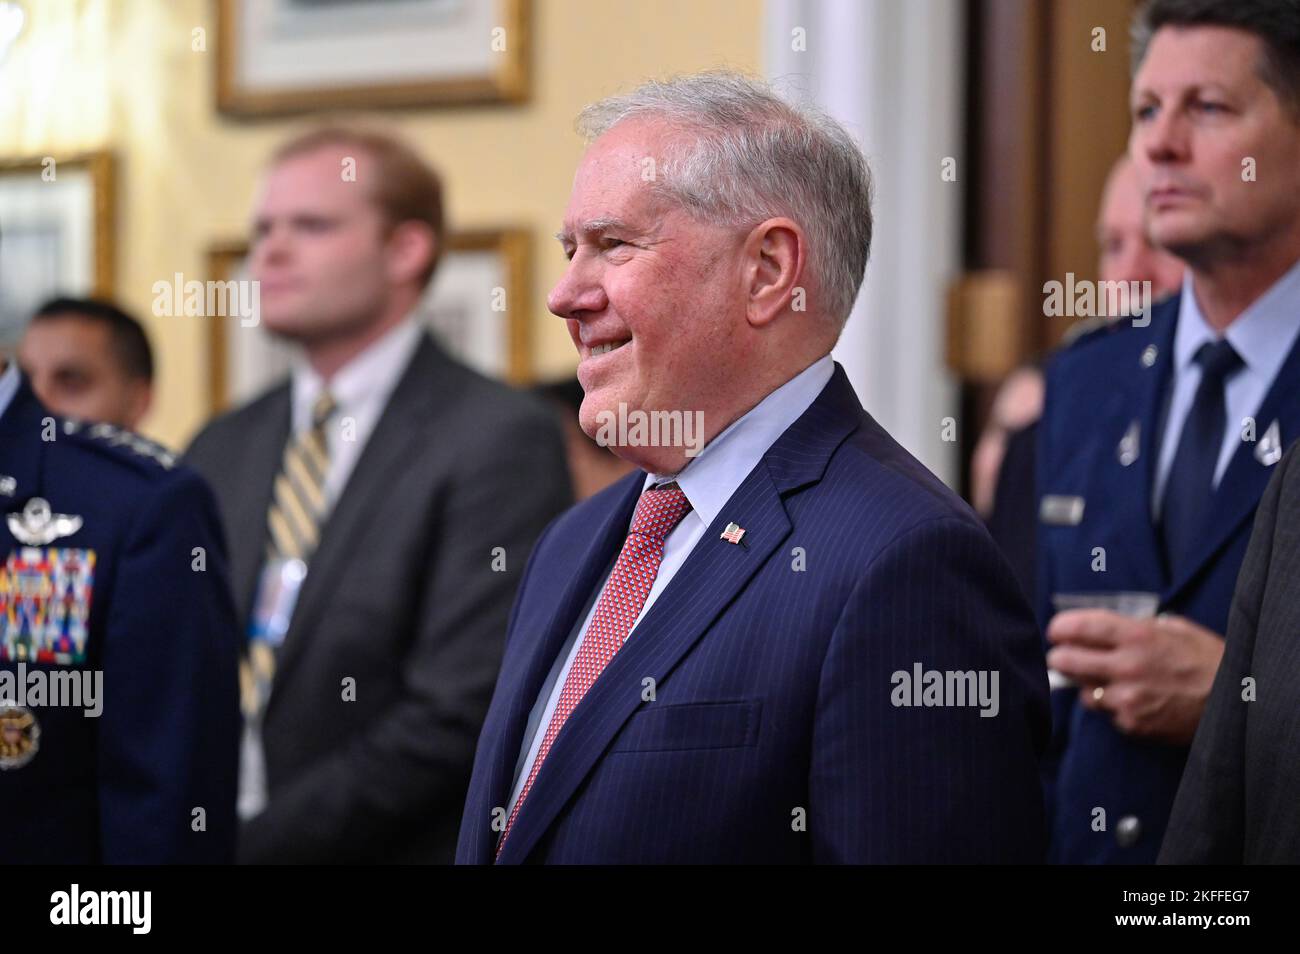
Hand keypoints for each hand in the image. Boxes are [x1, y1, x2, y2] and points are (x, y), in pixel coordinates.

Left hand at [1046, 609, 1224, 744]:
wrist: (1234, 703)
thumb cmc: (1208, 662)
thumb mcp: (1176, 630)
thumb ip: (1138, 625)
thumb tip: (1106, 626)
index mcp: (1137, 635)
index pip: (1079, 626)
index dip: (1060, 628)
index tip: (1057, 632)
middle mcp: (1127, 665)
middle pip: (1065, 661)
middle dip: (1061, 658)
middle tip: (1064, 658)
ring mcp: (1127, 697)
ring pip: (1083, 692)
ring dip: (1091, 687)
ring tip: (1113, 683)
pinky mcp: (1132, 723)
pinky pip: (1107, 713)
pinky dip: (1114, 708)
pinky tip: (1135, 701)